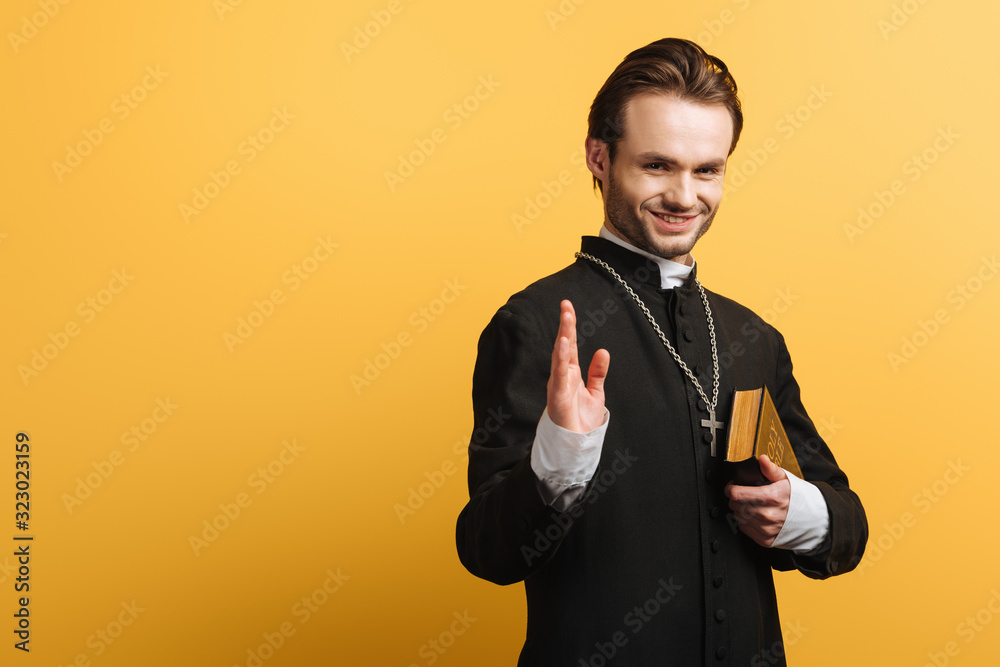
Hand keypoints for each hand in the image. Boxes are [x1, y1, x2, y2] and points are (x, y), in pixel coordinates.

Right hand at [546, 300, 609, 432]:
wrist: (576, 444)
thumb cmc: (581, 420)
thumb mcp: (595, 392)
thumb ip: (598, 372)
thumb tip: (603, 351)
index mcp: (570, 372)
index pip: (570, 344)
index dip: (569, 326)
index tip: (568, 307)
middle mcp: (562, 375)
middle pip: (564, 345)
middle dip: (565, 325)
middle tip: (566, 304)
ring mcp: (559, 384)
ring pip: (560, 356)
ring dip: (563, 336)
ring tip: (566, 318)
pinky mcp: (559, 395)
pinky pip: (559, 374)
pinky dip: (560, 359)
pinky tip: (563, 344)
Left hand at [724, 456, 789, 546]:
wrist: (812, 519)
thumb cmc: (798, 498)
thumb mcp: (786, 479)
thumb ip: (770, 469)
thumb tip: (762, 459)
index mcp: (773, 497)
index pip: (737, 494)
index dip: (731, 488)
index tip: (733, 486)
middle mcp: (769, 515)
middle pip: (735, 505)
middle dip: (735, 498)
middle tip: (743, 495)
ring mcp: (767, 529)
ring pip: (738, 517)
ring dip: (740, 510)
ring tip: (750, 505)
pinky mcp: (766, 540)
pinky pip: (745, 528)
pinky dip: (746, 522)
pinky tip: (755, 516)